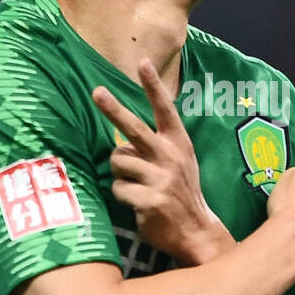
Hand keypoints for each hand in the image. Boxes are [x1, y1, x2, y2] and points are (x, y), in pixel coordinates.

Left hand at [91, 58, 234, 265]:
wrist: (197, 232)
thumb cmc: (181, 194)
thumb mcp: (178, 164)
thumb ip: (155, 148)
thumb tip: (120, 142)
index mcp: (178, 144)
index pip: (165, 110)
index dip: (153, 86)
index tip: (143, 63)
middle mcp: (170, 157)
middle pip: (134, 128)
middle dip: (113, 109)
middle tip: (97, 92)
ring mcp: (160, 178)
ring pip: (118, 162)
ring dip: (120, 174)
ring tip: (136, 186)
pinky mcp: (149, 200)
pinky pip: (118, 188)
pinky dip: (122, 196)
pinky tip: (138, 204)